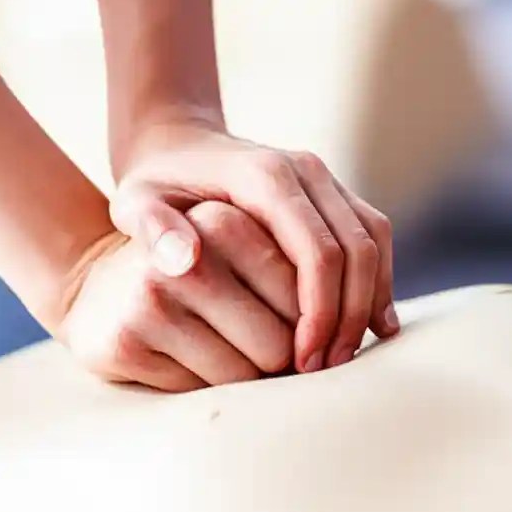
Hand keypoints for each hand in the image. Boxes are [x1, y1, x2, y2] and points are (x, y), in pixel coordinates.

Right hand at [59, 201, 301, 391]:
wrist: (95, 289)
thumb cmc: (190, 274)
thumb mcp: (236, 248)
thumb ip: (304, 264)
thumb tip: (378, 326)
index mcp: (224, 220)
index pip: (306, 295)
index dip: (309, 324)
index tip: (292, 325)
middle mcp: (188, 257)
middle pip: (280, 344)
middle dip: (281, 358)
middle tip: (257, 346)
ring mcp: (152, 300)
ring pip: (244, 375)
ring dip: (247, 379)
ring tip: (223, 352)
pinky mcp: (126, 342)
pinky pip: (199, 392)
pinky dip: (204, 388)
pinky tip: (184, 361)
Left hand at [110, 119, 398, 373]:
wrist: (177, 143)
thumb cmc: (153, 183)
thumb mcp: (134, 202)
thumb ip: (151, 228)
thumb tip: (184, 259)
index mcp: (264, 176)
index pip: (316, 250)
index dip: (319, 310)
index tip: (303, 359)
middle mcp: (305, 170)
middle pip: (356, 248)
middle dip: (349, 314)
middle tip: (327, 368)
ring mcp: (325, 179)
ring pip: (374, 241)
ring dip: (369, 300)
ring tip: (345, 355)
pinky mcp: (333, 193)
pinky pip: (372, 235)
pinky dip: (377, 280)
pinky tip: (371, 325)